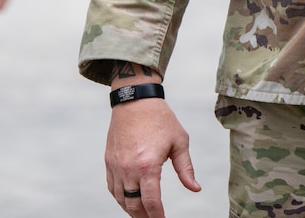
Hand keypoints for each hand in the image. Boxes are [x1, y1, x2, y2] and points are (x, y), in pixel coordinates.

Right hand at [106, 97, 199, 217]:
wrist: (135, 99)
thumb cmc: (159, 118)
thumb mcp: (179, 141)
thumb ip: (186, 169)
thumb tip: (194, 188)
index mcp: (147, 165)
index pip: (151, 202)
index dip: (157, 217)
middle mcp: (128, 168)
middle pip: (133, 205)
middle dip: (144, 217)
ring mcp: (116, 165)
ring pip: (120, 198)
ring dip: (131, 209)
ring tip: (142, 213)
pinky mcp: (109, 159)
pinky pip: (111, 186)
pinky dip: (120, 197)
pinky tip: (128, 199)